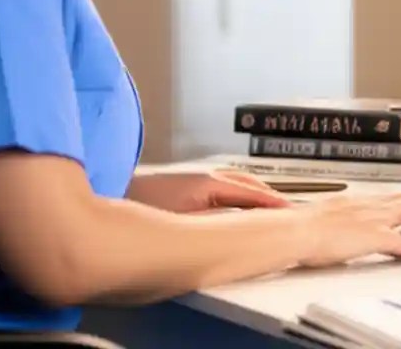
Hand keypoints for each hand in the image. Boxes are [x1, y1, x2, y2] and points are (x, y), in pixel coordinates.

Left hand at [126, 171, 291, 212]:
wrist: (105, 193)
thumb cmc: (140, 207)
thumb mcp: (184, 220)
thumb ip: (219, 220)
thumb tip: (248, 224)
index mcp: (209, 184)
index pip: (253, 193)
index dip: (275, 205)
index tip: (295, 215)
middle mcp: (206, 177)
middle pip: (248, 184)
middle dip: (269, 198)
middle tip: (289, 214)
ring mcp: (195, 179)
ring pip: (236, 184)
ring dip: (255, 195)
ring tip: (270, 211)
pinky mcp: (185, 185)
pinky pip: (224, 187)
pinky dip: (240, 196)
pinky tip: (238, 208)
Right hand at [295, 194, 400, 265]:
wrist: (294, 231)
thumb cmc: (296, 229)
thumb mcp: (315, 222)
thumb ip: (327, 225)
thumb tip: (324, 232)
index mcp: (350, 202)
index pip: (383, 200)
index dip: (399, 205)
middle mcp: (364, 206)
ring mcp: (371, 219)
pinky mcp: (374, 236)